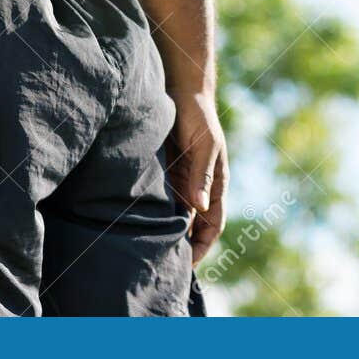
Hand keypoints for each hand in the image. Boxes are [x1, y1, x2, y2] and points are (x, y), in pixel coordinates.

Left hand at [167, 90, 227, 264]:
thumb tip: (200, 208)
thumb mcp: (204, 145)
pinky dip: (158, 216)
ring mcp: (184, 179)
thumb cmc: (198, 116)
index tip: (189, 264)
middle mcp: (201, 185)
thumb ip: (202, 175)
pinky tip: (142, 226)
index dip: (204, 245)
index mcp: (216, 182)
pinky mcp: (167, 172)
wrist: (181, 91)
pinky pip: (163, 200)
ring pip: (178, 215)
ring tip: (152, 254)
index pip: (214, 223)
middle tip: (168, 267)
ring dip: (171, 233)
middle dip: (187, 246)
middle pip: (196, 225)